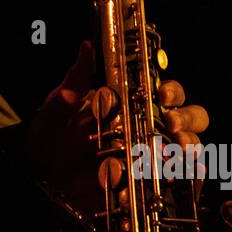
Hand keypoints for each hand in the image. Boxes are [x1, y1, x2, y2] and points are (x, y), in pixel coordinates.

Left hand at [24, 40, 210, 215]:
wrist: (40, 178)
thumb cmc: (51, 138)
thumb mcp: (57, 108)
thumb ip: (74, 81)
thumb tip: (86, 47)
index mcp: (132, 104)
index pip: (166, 92)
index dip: (172, 91)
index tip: (162, 95)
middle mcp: (148, 128)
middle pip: (190, 117)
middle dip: (188, 118)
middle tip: (172, 123)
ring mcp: (151, 157)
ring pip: (189, 147)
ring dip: (190, 147)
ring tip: (177, 150)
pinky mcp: (148, 184)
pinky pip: (181, 182)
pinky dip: (188, 179)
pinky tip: (179, 176)